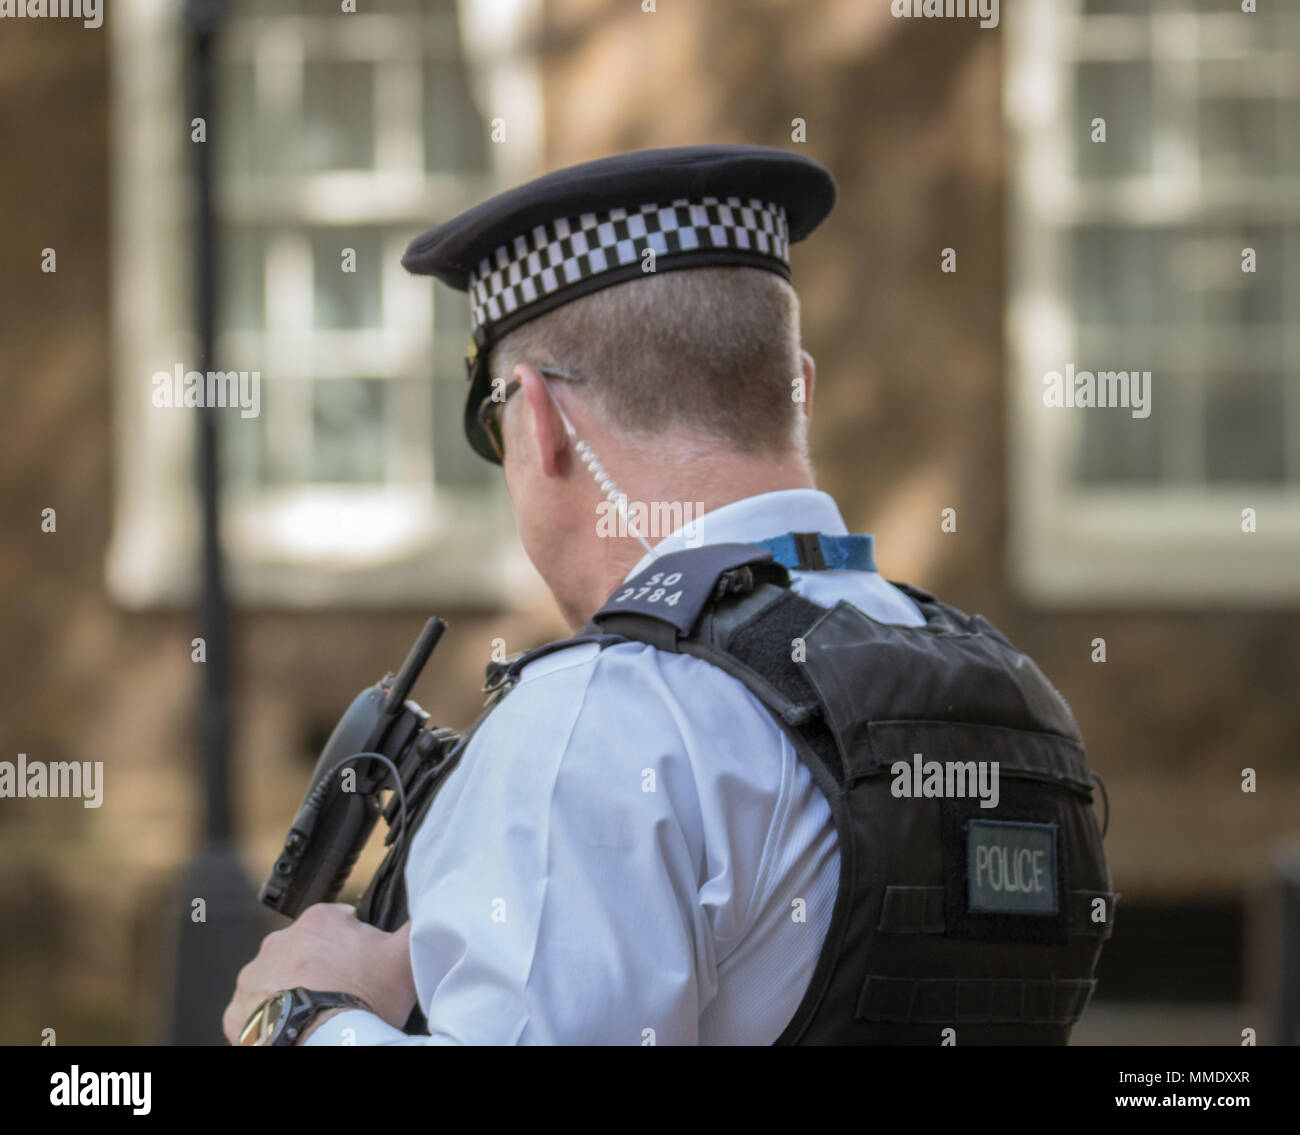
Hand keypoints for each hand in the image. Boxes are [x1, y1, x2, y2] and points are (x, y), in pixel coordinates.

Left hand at [223, 904, 415, 1044]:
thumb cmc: (364, 1000)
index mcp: (320, 919)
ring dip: (293, 991)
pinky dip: (270, 1019)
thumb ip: (415, 927)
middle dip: (322, 967)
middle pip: (307, 950)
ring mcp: (254, 977)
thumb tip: (431, 908)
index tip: (365, 967)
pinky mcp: (237, 1012)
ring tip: (317, 1015)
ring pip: (278, 979)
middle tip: (343, 994)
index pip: (340, 921)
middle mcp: (279, 940)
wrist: (329, 1045)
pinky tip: (293, 1028)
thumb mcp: (404, 957)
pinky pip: (253, 1012)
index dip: (357, 944)